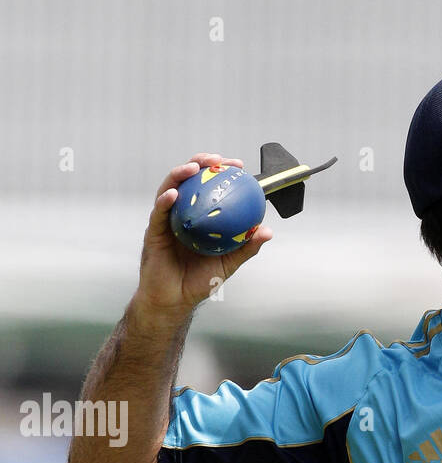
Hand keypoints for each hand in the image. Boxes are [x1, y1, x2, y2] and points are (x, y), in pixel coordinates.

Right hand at [136, 153, 272, 315]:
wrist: (175, 301)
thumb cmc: (199, 282)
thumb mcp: (228, 263)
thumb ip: (245, 247)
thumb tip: (266, 231)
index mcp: (198, 216)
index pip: (208, 187)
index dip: (221, 172)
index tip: (238, 166)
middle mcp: (180, 213)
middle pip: (188, 180)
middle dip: (200, 162)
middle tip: (217, 160)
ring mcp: (165, 221)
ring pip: (169, 188)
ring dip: (180, 173)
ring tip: (194, 167)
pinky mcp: (153, 232)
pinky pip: (158, 213)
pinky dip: (164, 200)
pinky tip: (173, 193)